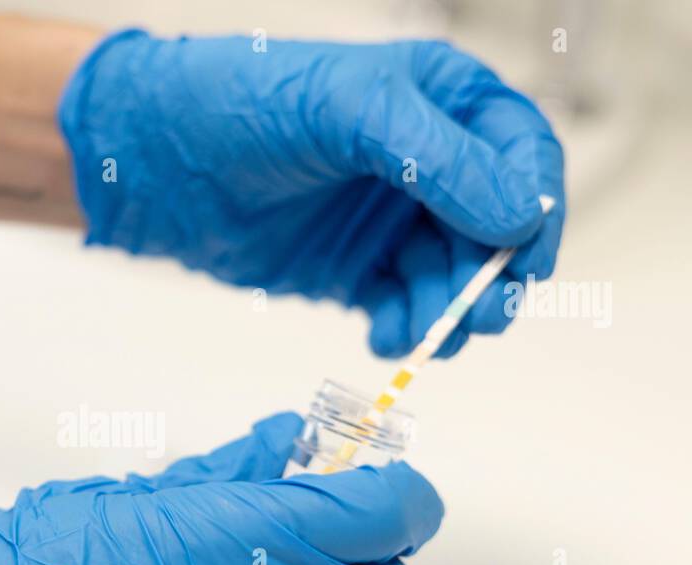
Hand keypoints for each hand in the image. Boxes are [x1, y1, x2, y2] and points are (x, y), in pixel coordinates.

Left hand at [59, 31, 564, 357]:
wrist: (157, 159)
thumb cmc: (242, 103)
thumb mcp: (350, 110)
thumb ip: (438, 159)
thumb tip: (519, 215)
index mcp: (440, 101)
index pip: (522, 154)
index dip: (534, 209)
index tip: (523, 260)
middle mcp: (426, 161)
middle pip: (497, 228)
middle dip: (493, 277)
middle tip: (480, 317)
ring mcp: (391, 219)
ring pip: (453, 277)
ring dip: (448, 312)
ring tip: (421, 335)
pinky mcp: (355, 268)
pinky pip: (403, 307)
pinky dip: (405, 329)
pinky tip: (385, 337)